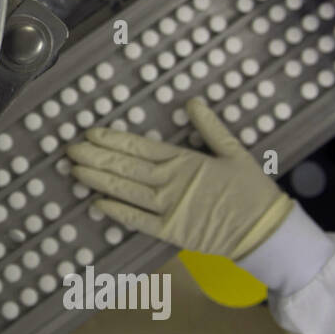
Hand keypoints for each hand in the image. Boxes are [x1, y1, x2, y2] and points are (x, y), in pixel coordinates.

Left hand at [66, 97, 292, 259]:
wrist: (265, 230)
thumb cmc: (252, 189)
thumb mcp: (234, 151)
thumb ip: (211, 128)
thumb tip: (192, 102)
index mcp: (185, 160)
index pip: (140, 147)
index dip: (113, 140)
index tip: (90, 133)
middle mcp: (171, 182)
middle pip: (125, 167)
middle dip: (96, 157)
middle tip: (69, 149)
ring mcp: (169, 208)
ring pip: (126, 191)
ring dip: (99, 180)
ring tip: (75, 171)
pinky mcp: (171, 231)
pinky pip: (138, 221)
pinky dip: (117, 212)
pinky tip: (97, 203)